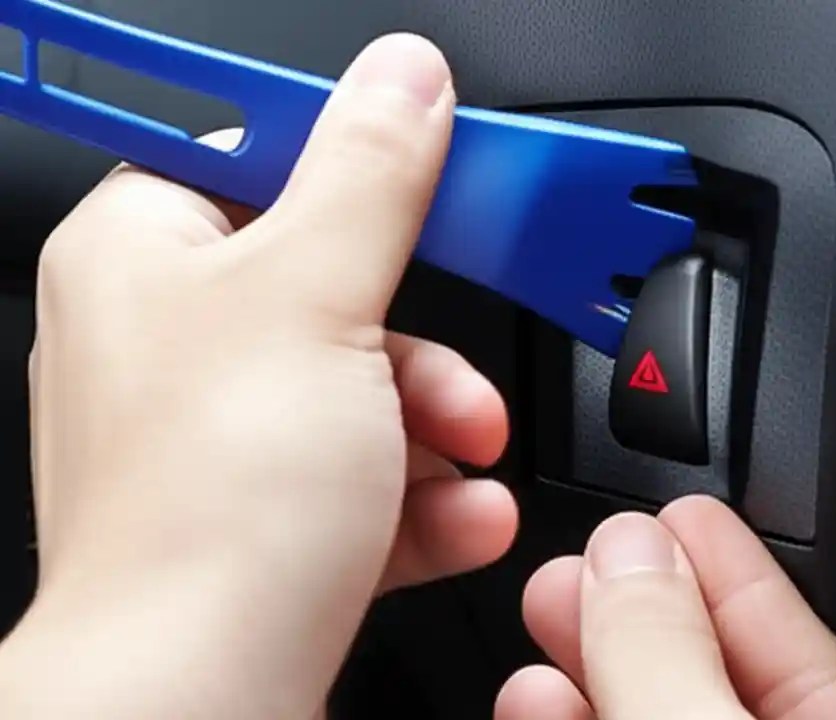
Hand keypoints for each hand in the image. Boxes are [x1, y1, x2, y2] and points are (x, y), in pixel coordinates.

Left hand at [0, 34, 516, 718]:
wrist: (199, 702)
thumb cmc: (210, 514)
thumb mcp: (318, 298)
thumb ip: (372, 173)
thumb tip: (404, 75)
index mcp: (144, 256)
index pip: (258, 155)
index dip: (356, 161)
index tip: (437, 175)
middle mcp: (170, 344)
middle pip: (334, 287)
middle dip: (423, 346)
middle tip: (461, 374)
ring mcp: (219, 440)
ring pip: (363, 392)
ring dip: (441, 429)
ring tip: (470, 462)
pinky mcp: (264, 520)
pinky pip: (366, 480)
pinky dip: (428, 498)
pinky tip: (464, 519)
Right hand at [494, 496, 835, 719]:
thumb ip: (667, 657)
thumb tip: (634, 556)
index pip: (816, 652)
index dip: (741, 574)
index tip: (679, 516)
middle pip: (723, 680)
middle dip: (647, 608)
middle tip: (591, 553)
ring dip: (595, 665)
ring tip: (549, 605)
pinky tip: (536, 699)